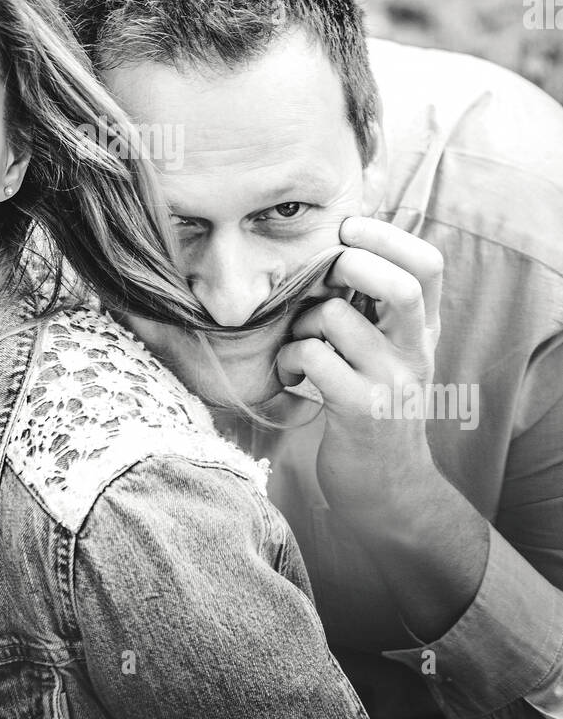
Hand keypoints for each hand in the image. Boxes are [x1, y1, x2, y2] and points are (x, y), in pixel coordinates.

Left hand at [276, 216, 444, 529]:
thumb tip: (337, 243)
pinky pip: (313, 358)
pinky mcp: (360, 411)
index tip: (348, 229)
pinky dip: (290, 357)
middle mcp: (416, 351)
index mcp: (424, 330)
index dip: (387, 235)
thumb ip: (377, 307)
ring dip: (302, 320)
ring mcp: (392, 382)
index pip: (429, 264)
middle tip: (317, 277)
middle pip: (400, 284)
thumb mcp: (390, 353)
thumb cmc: (373, 407)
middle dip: (347, 265)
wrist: (387, 489)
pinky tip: (291, 372)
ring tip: (300, 340)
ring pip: (337, 318)